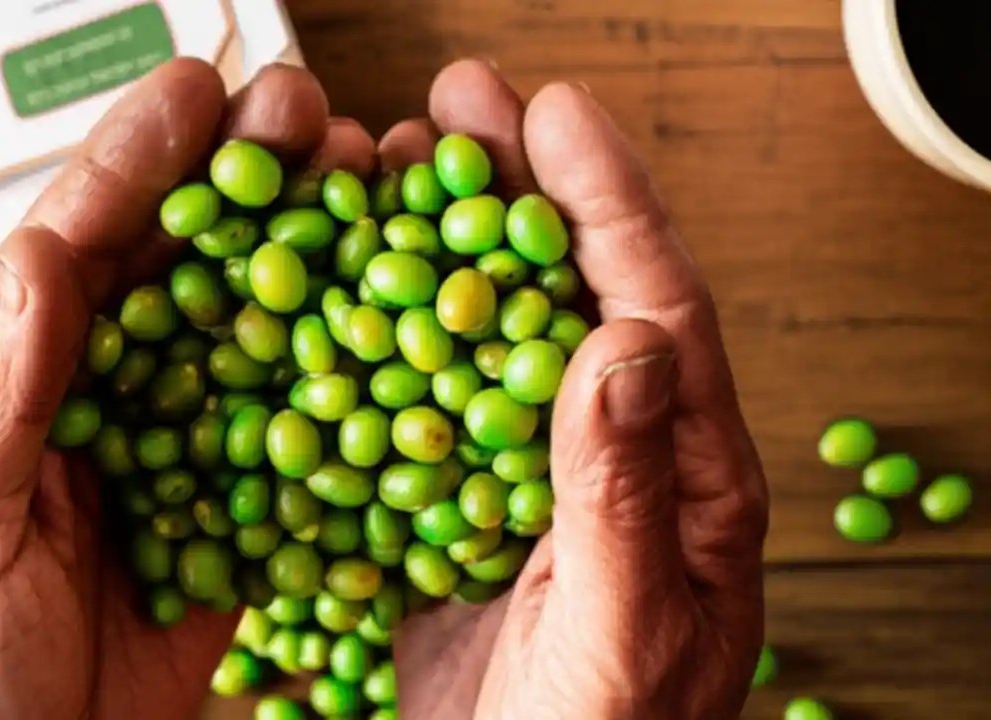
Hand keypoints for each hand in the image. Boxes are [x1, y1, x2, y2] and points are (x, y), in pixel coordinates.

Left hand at [0, 59, 377, 718]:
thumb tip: (39, 261)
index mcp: (24, 387)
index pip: (81, 248)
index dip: (139, 161)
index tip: (198, 91)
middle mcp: (109, 401)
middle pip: (184, 267)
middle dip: (247, 181)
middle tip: (309, 116)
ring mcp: (180, 453)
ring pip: (254, 333)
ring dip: (310, 259)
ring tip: (367, 191)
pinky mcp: (237, 517)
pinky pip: (298, 439)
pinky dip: (347, 385)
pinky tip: (398, 332)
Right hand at [389, 62, 769, 718]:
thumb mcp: (624, 637)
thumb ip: (622, 497)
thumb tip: (620, 341)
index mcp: (683, 482)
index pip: (655, 311)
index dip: (605, 202)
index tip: (554, 116)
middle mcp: (605, 460)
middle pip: (566, 292)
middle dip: (515, 186)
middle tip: (458, 102)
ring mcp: (524, 479)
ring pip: (487, 333)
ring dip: (440, 243)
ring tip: (392, 168)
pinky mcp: (454, 508)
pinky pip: (422, 401)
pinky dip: (382, 337)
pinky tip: (341, 290)